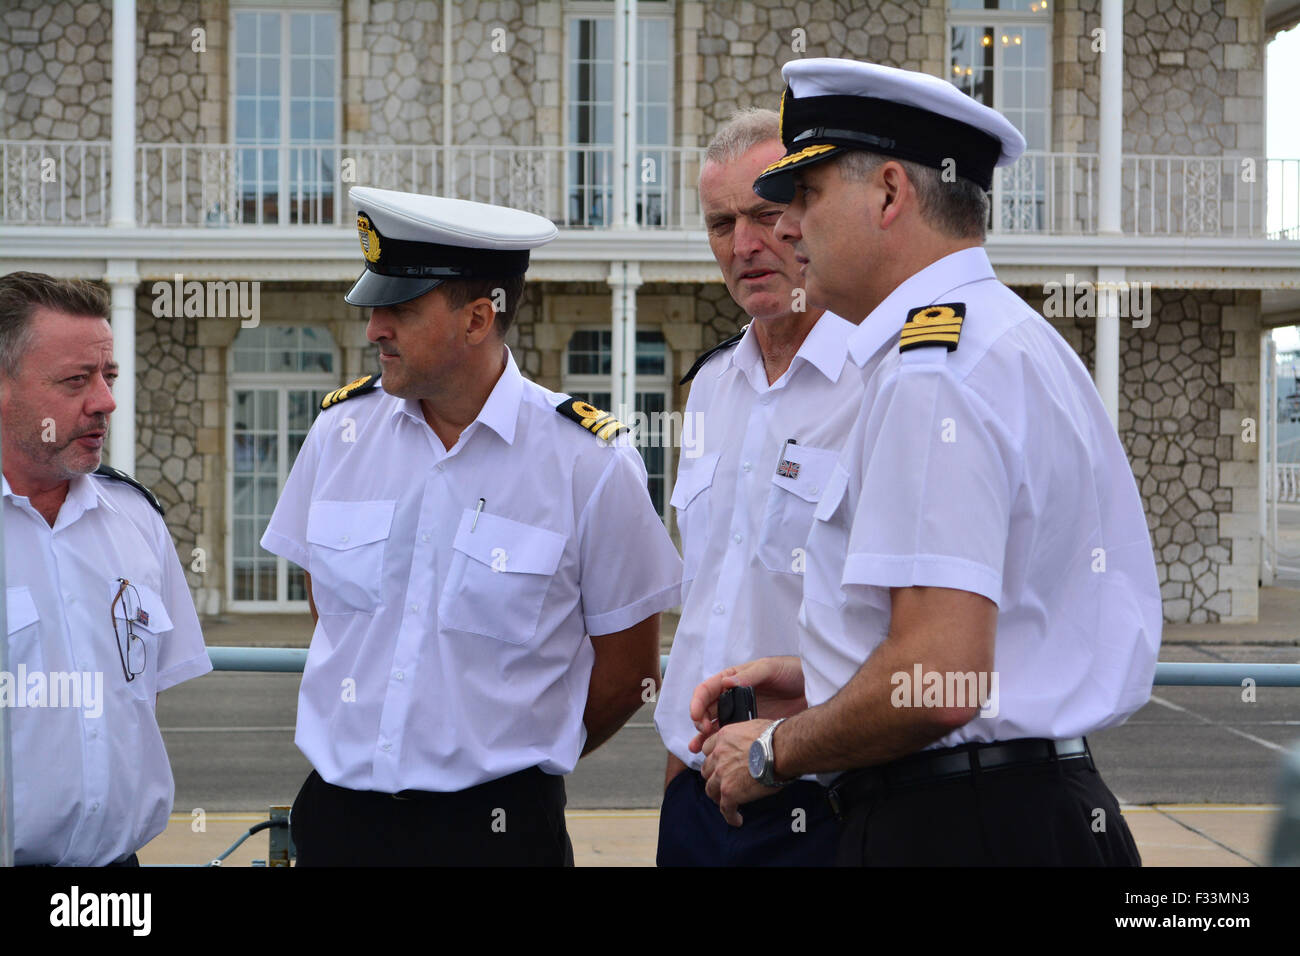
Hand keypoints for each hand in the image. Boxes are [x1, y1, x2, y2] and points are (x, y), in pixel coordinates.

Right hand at [687, 655, 806, 753]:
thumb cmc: (792, 672)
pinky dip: (719, 744)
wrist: (812, 689)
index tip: (697, 715)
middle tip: (703, 732)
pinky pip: (730, 737)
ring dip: (703, 736)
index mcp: (733, 679)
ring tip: (697, 748)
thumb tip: (727, 682)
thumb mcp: (770, 668)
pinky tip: (712, 753)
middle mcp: (733, 696)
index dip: (697, 702)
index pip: (707, 690)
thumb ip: (750, 675)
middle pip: (706, 710)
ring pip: (714, 725)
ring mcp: (741, 713)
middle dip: (699, 721)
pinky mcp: (750, 727)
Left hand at [700, 718, 776, 826]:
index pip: (707, 748)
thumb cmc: (774, 738)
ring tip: (726, 802)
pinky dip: (730, 815)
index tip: (717, 764)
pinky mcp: (729, 792)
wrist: (780, 750)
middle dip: (713, 777)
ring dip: (717, 796)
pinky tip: (737, 819)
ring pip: (710, 789)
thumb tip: (752, 744)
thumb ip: (743, 737)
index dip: (713, 758)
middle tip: (722, 783)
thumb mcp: (751, 727)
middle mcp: (718, 755)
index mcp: (724, 737)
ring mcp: (722, 774)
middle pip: (706, 770)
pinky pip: (725, 808)